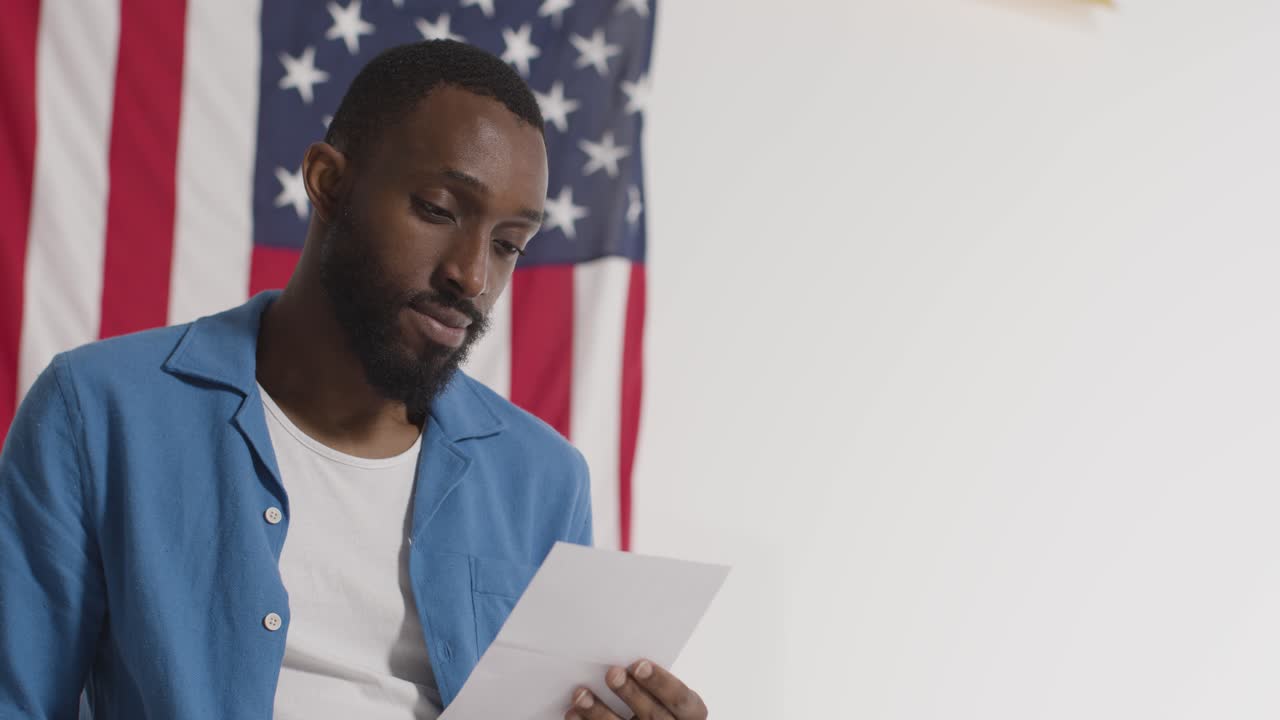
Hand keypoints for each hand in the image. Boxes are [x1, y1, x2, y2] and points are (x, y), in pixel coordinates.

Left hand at [564, 659, 706, 719]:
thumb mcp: (665, 693)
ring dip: (600, 712)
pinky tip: (573, 713)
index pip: (680, 699)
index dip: (661, 682)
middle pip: (653, 716)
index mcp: (690, 714)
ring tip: (582, 694)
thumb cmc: (658, 702)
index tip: (638, 665)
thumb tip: (621, 655)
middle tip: (612, 674)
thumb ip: (652, 680)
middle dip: (631, 694)